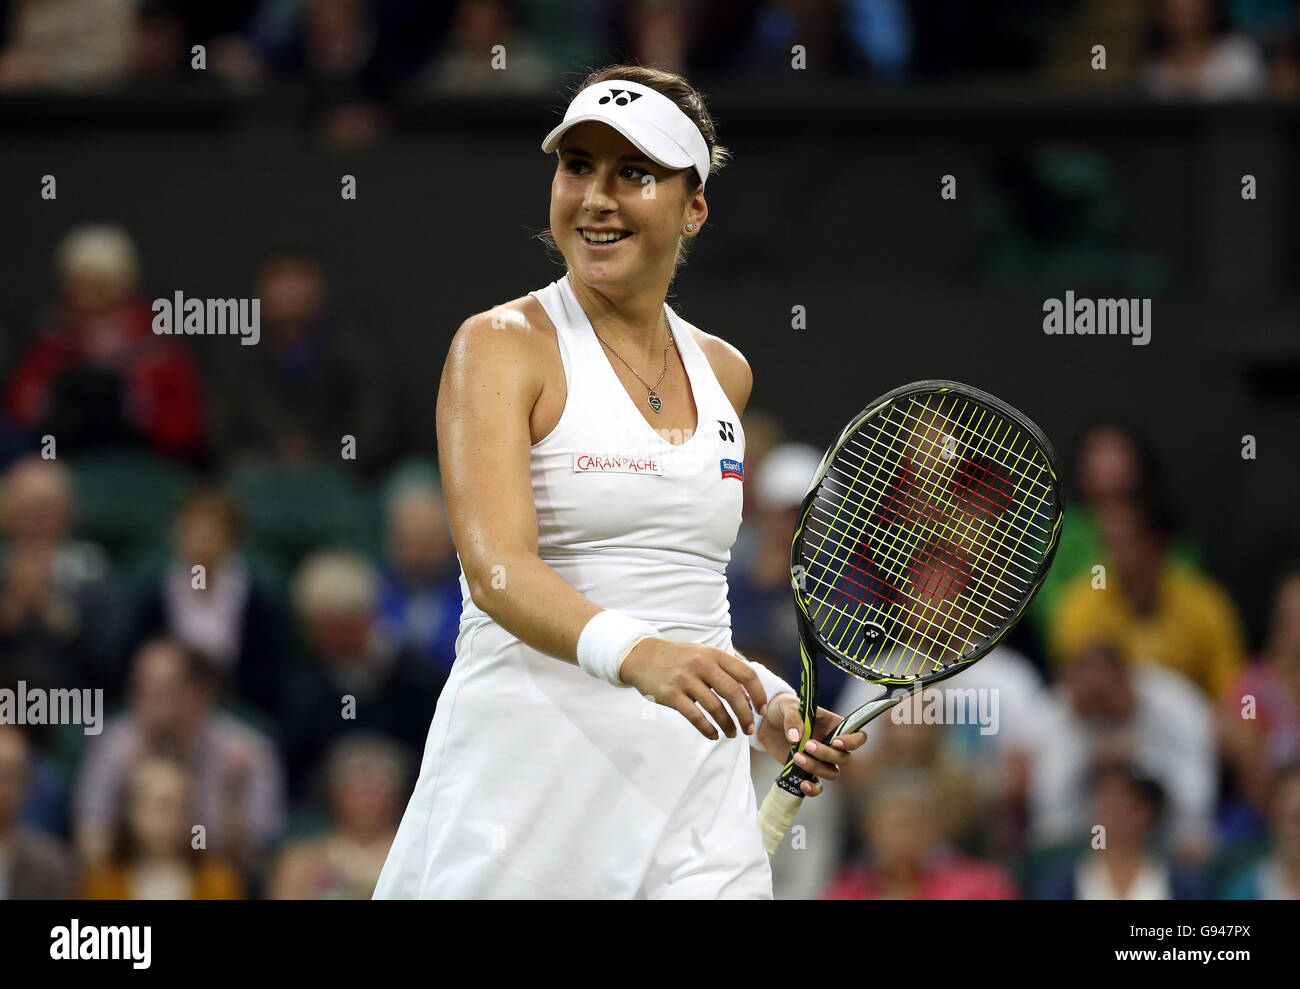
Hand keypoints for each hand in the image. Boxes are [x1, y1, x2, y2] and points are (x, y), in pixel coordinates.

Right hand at [620, 638, 767, 740]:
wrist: (642, 656)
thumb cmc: (678, 658)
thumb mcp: (703, 654)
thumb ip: (724, 669)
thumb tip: (748, 694)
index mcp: (714, 654)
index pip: (746, 674)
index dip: (758, 694)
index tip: (762, 710)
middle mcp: (702, 664)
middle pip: (734, 693)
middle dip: (746, 715)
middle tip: (749, 729)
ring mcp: (686, 679)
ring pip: (716, 708)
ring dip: (728, 725)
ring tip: (732, 734)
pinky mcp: (671, 694)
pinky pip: (695, 716)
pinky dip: (707, 729)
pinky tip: (713, 734)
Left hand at [757, 694, 866, 796]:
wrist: (767, 723)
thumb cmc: (783, 709)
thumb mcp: (787, 706)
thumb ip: (793, 718)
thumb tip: (796, 737)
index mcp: (834, 726)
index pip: (857, 737)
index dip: (851, 742)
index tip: (835, 741)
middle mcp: (831, 745)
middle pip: (844, 758)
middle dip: (827, 754)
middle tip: (807, 745)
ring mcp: (821, 759)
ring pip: (832, 772)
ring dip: (816, 768)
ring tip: (797, 757)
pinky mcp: (807, 771)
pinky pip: (818, 786)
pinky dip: (813, 788)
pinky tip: (803, 784)